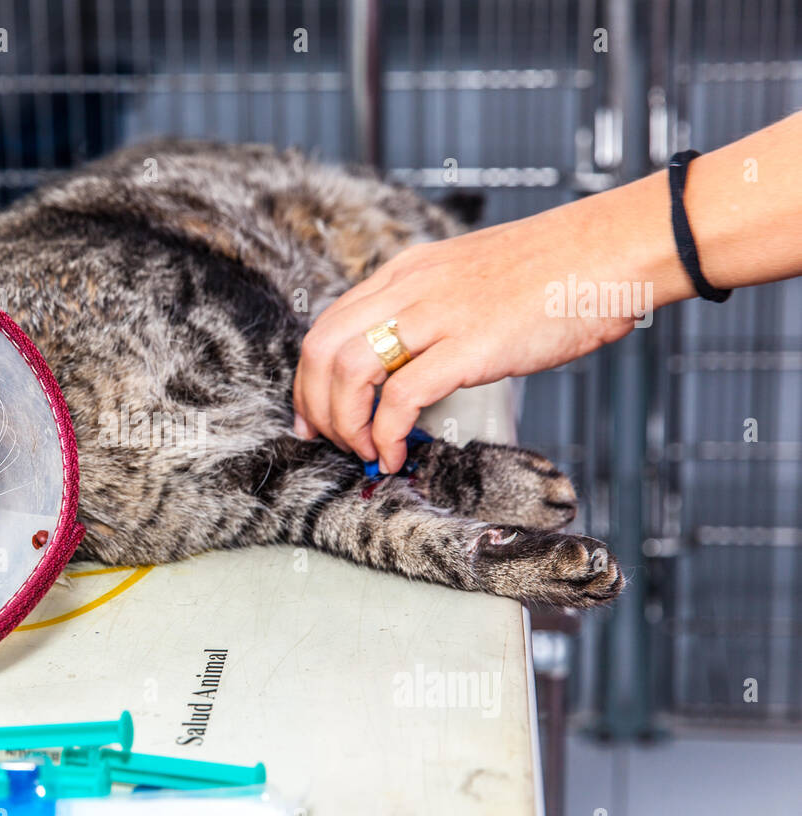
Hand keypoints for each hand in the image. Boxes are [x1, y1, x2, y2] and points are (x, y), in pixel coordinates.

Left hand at [292, 201, 671, 472]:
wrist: (614, 250)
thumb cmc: (557, 272)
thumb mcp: (471, 279)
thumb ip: (434, 312)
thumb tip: (414, 361)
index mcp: (407, 272)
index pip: (328, 324)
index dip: (310, 376)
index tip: (314, 413)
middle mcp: (410, 288)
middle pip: (321, 348)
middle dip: (314, 404)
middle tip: (329, 441)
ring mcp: (437, 315)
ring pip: (347, 371)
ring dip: (344, 423)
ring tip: (363, 453)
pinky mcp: (469, 346)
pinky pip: (400, 397)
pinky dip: (385, 435)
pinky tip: (395, 455)